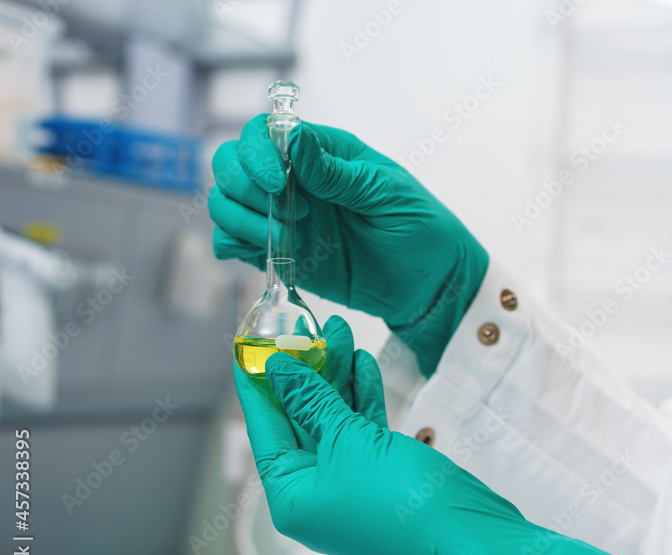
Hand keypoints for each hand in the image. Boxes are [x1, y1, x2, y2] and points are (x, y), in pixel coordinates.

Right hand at [210, 115, 488, 375]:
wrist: (430, 286)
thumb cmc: (421, 229)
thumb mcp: (386, 193)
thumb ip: (337, 172)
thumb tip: (295, 138)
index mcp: (322, 153)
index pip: (263, 134)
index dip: (257, 154)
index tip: (277, 182)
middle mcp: (294, 181)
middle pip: (231, 165)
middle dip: (243, 188)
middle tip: (285, 215)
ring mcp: (283, 218)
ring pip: (225, 204)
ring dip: (240, 220)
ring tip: (287, 240)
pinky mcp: (280, 254)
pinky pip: (232, 243)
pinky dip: (234, 246)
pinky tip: (269, 253)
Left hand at [233, 322, 628, 554]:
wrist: (466, 533)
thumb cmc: (401, 500)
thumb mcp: (347, 440)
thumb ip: (312, 401)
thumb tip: (279, 370)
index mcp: (291, 497)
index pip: (264, 429)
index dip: (257, 384)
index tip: (251, 346)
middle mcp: (315, 493)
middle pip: (300, 421)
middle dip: (307, 372)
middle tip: (310, 327)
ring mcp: (350, 484)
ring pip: (334, 421)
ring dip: (337, 378)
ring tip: (340, 331)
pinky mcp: (381, 475)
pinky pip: (362, 431)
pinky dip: (363, 399)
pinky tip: (364, 364)